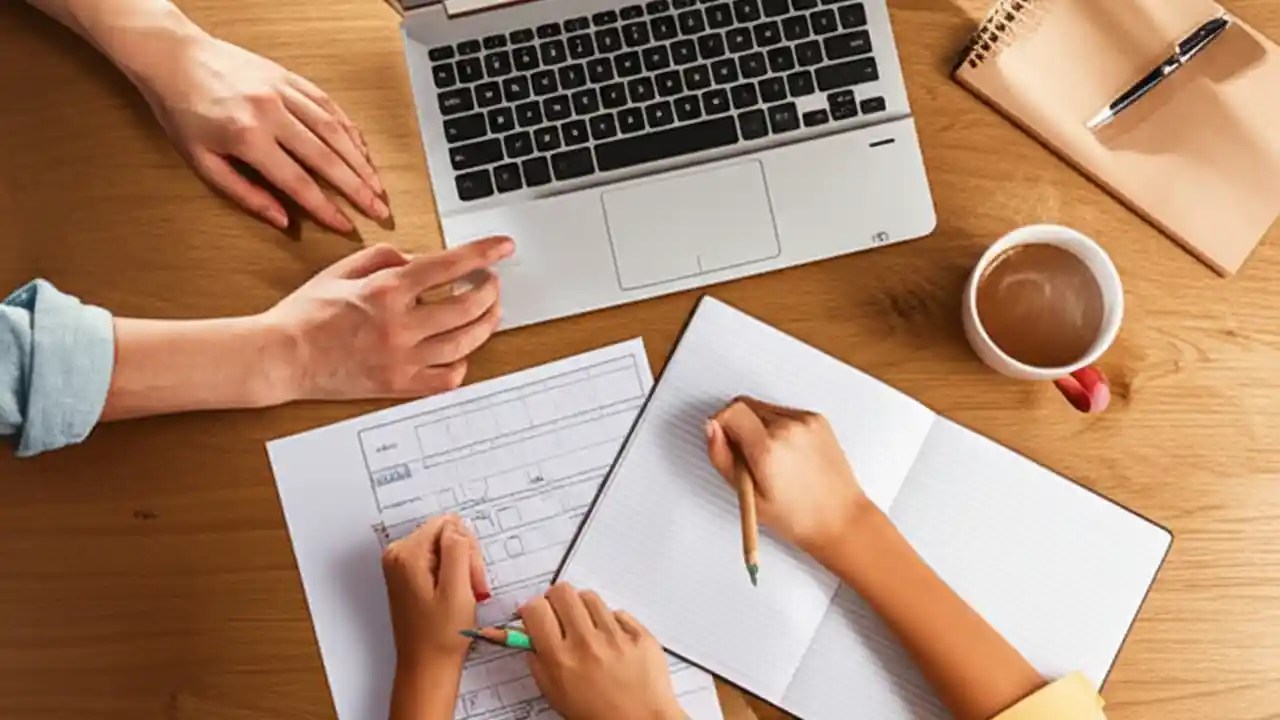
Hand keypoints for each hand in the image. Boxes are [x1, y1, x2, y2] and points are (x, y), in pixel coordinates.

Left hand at [135, 31, 385, 230]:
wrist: (174, 57)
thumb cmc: (182, 111)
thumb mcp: (202, 162)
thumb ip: (244, 193)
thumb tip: (281, 219)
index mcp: (247, 137)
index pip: (298, 182)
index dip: (327, 208)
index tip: (347, 224)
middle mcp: (270, 112)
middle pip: (327, 157)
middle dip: (357, 187)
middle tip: (379, 209)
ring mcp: (283, 91)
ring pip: (335, 130)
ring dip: (361, 160)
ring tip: (378, 184)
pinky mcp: (289, 78)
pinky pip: (328, 105)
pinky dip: (349, 128)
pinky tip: (361, 148)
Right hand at [261, 236, 513, 402]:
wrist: (283, 356)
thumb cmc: (306, 313)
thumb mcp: (343, 269)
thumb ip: (386, 257)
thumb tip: (420, 259)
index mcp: (386, 290)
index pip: (449, 266)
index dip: (483, 253)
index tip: (503, 247)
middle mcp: (400, 325)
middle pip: (468, 306)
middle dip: (489, 290)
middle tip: (491, 283)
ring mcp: (402, 359)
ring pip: (465, 342)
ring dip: (485, 323)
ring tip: (488, 312)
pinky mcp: (399, 385)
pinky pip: (446, 378)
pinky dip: (461, 364)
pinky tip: (460, 352)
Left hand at [382, 515, 489, 668]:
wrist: (427, 666)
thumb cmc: (441, 635)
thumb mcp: (458, 588)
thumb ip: (458, 549)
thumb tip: (456, 526)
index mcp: (407, 554)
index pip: (449, 525)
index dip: (467, 549)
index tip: (470, 578)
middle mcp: (398, 554)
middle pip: (445, 533)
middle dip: (465, 559)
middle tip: (470, 589)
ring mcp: (401, 565)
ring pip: (445, 546)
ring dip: (461, 568)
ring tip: (463, 596)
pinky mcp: (407, 574)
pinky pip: (438, 559)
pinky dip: (451, 575)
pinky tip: (454, 596)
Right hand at [520, 584, 682, 719]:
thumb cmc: (600, 717)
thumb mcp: (556, 695)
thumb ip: (540, 664)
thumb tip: (531, 637)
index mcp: (561, 660)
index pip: (535, 609)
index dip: (532, 608)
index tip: (536, 613)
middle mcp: (586, 643)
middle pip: (562, 592)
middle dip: (556, 599)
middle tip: (559, 611)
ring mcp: (615, 636)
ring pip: (590, 597)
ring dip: (584, 607)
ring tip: (588, 626)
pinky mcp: (639, 634)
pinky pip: (618, 613)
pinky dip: (612, 622)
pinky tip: (612, 640)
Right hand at [706, 397, 869, 558]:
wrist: (840, 519)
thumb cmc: (797, 517)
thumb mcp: (748, 496)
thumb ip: (723, 458)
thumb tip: (711, 429)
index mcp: (768, 448)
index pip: (731, 411)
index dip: (721, 424)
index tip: (724, 442)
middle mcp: (788, 427)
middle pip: (745, 405)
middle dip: (738, 426)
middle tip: (748, 458)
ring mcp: (806, 421)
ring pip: (764, 408)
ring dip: (758, 426)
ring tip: (770, 459)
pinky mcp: (818, 420)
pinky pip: (784, 412)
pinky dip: (778, 427)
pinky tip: (787, 454)